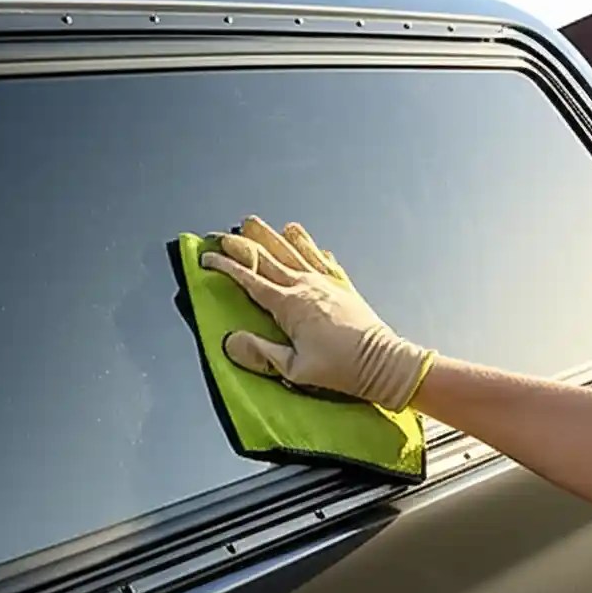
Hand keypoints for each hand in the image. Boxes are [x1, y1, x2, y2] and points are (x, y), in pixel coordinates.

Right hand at [200, 216, 434, 410]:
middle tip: (224, 233)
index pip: (249, 279)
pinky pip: (321, 258)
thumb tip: (230, 340)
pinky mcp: (342, 285)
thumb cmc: (341, 370)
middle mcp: (305, 286)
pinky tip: (300, 236)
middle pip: (267, 258)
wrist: (384, 364)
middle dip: (242, 244)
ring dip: (271, 235)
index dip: (225, 266)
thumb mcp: (294, 369)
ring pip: (292, 251)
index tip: (207, 257)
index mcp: (289, 306)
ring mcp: (325, 282)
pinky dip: (308, 245)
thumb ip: (261, 352)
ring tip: (255, 222)